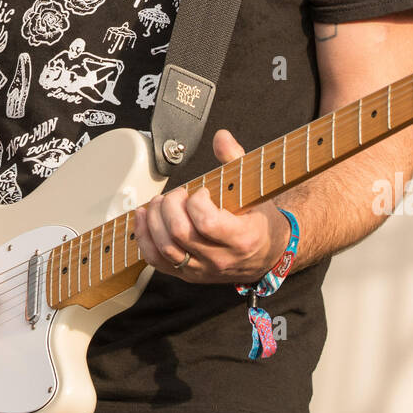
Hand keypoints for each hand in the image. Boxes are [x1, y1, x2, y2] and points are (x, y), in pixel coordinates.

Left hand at [131, 129, 291, 284]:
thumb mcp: (254, 189)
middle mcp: (220, 259)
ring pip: (164, 248)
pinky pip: (156, 261)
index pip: (207, 222)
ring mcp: (201, 269)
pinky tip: (144, 217)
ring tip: (160, 202)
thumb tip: (221, 137)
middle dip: (171, 205)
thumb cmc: (259, 220)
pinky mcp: (187, 274)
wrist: (267, 253)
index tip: (202, 191)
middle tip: (178, 194)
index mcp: (241, 238)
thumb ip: (236, 160)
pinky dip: (144, 237)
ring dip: (154, 219)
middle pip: (179, 233)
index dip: (197, 201)